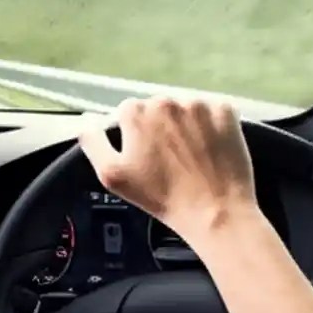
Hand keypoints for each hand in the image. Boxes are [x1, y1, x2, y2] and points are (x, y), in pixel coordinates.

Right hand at [78, 97, 258, 244]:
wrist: (214, 211)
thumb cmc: (160, 197)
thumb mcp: (111, 175)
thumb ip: (92, 141)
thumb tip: (87, 118)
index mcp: (135, 112)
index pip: (128, 113)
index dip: (136, 135)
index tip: (147, 155)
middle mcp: (165, 100)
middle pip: (157, 107)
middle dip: (160, 127)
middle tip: (169, 159)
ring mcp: (198, 103)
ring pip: (185, 108)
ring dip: (186, 125)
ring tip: (191, 155)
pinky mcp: (226, 110)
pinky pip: (212, 110)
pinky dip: (211, 124)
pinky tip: (211, 148)